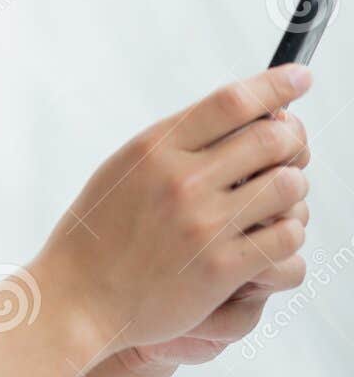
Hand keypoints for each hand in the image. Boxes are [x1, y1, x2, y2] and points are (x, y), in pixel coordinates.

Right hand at [30, 67, 312, 356]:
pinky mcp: (221, 269)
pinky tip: (266, 241)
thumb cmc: (96, 236)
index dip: (277, 84)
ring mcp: (204, 225)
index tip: (300, 77)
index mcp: (154, 150)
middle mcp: (182, 181)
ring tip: (272, 204)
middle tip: (291, 151)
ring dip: (291, 193)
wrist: (76, 300)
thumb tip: (235, 117)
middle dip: (293, 141)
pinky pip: (287, 240)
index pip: (233, 101)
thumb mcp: (122, 172)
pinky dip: (287, 238)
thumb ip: (173, 145)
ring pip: (290, 187)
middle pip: (273, 137)